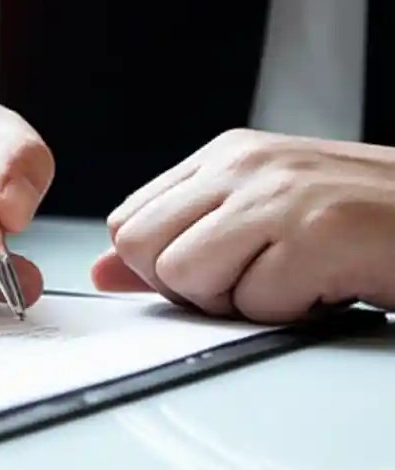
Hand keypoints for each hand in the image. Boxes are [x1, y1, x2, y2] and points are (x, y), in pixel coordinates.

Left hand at [92, 129, 394, 321]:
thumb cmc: (365, 227)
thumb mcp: (262, 222)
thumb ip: (179, 241)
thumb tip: (103, 271)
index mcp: (227, 155)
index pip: (127, 220)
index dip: (160, 264)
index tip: (218, 268)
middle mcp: (246, 164)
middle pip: (139, 248)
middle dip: (188, 287)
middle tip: (256, 280)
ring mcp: (281, 194)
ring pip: (184, 276)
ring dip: (238, 302)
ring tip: (294, 280)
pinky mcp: (318, 234)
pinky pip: (254, 303)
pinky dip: (291, 313)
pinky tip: (329, 286)